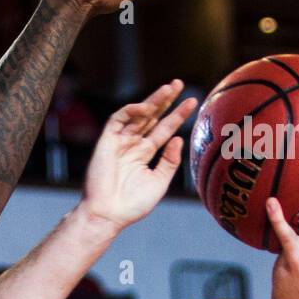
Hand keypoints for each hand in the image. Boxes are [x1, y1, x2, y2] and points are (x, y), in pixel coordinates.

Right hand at [79, 80, 196, 228]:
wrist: (108, 214)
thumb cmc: (133, 204)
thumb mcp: (159, 182)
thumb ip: (170, 161)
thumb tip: (178, 138)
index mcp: (144, 154)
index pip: (163, 130)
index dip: (177, 116)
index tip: (193, 102)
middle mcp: (132, 145)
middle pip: (151, 117)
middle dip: (165, 100)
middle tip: (180, 83)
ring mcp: (118, 142)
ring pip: (137, 115)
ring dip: (152, 100)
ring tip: (169, 88)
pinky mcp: (105, 142)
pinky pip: (117, 120)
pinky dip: (132, 111)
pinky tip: (147, 107)